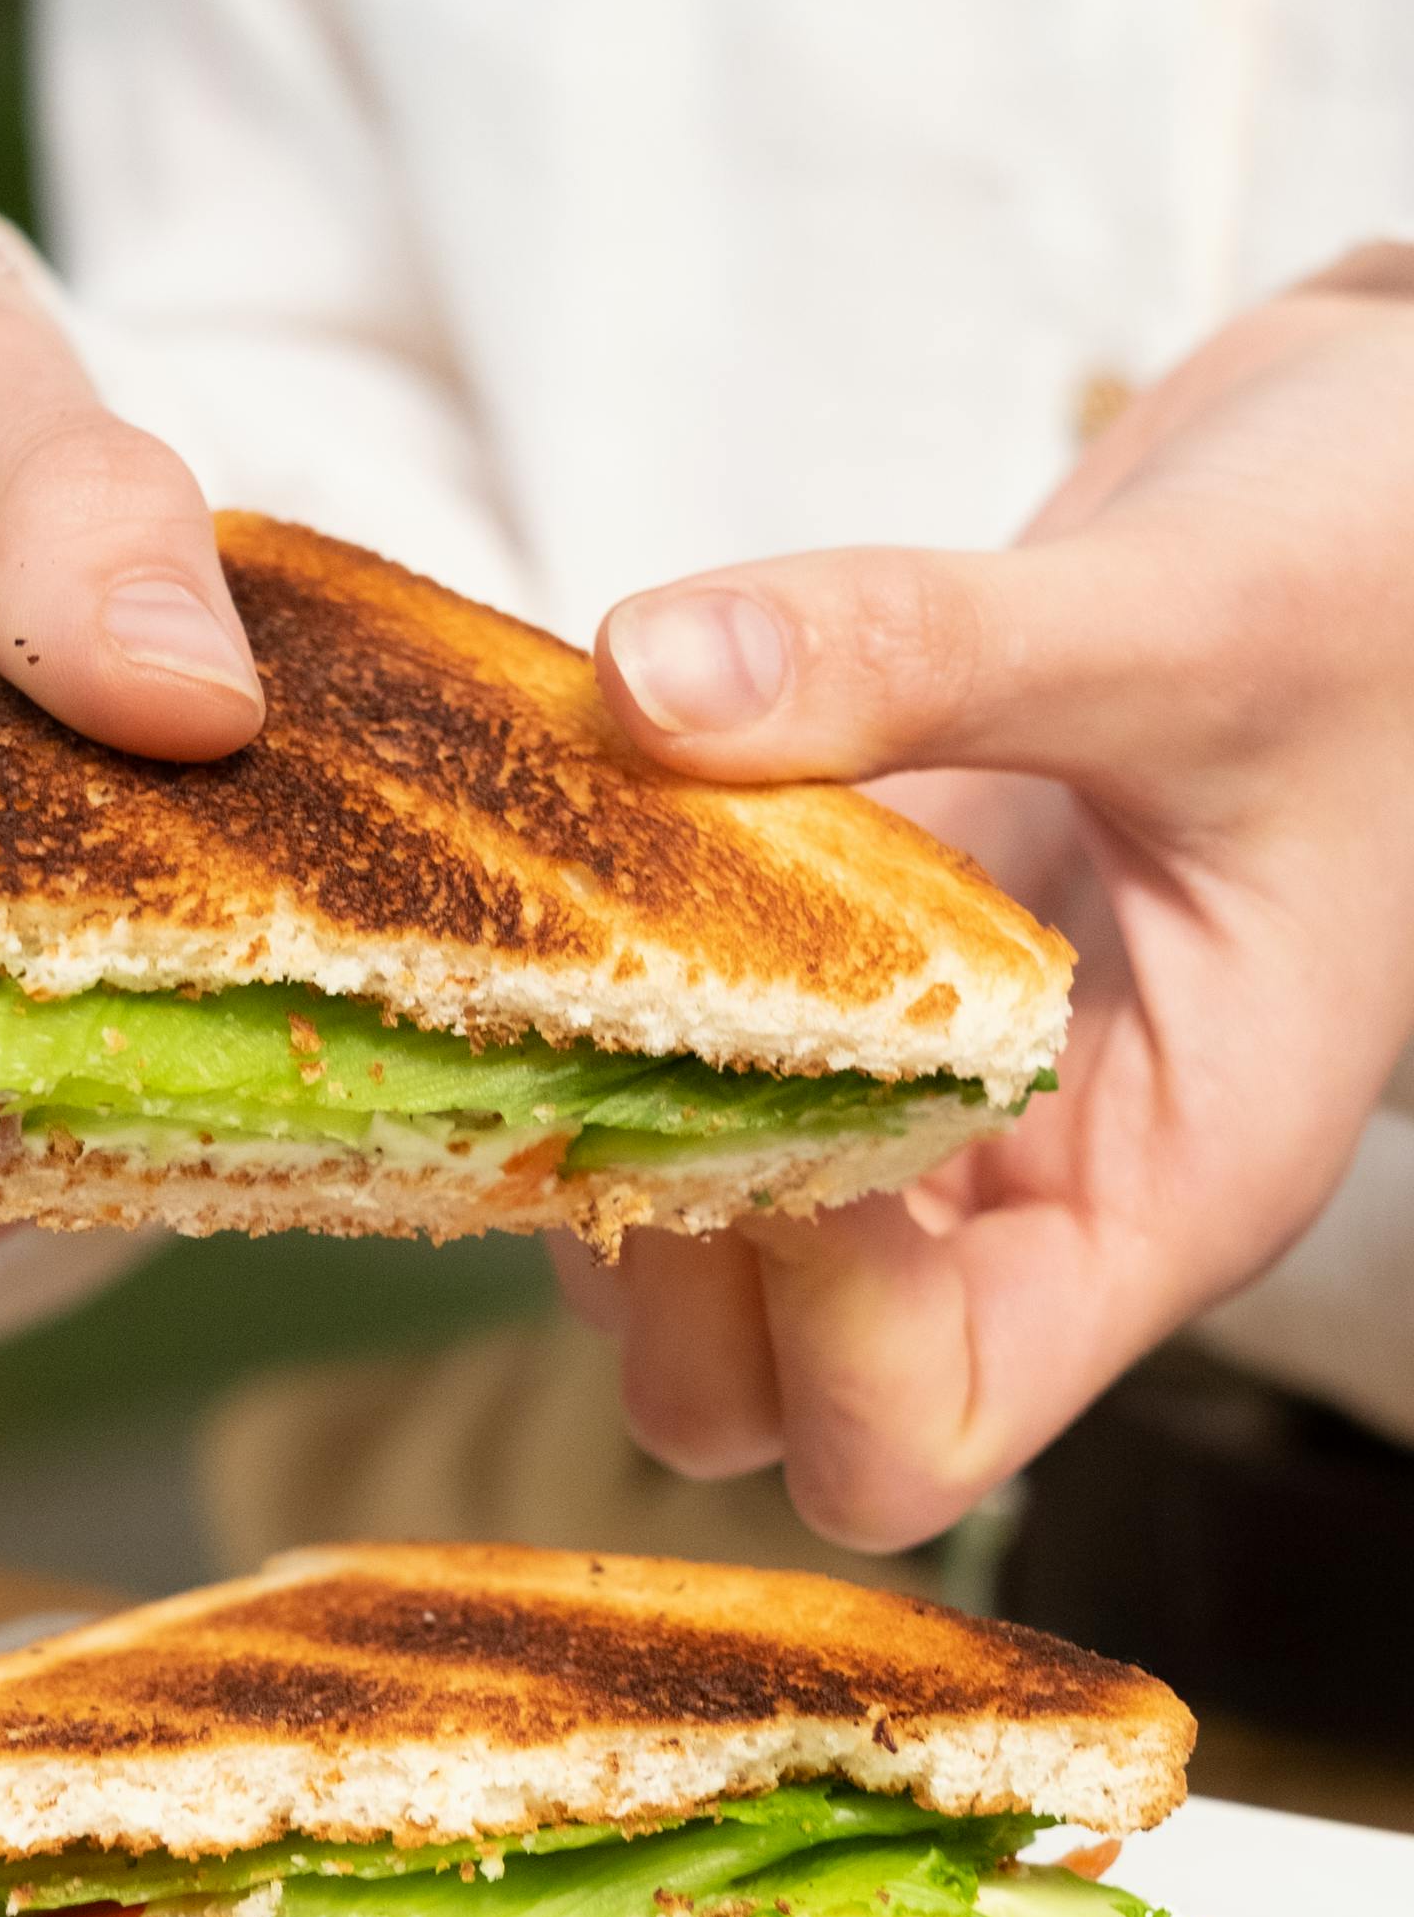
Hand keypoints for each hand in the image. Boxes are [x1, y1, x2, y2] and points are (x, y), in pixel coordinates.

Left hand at [566, 248, 1413, 1548]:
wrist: (1385, 495)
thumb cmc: (1383, 585)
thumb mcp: (1187, 612)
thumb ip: (927, 651)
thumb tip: (652, 683)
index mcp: (1163, 1191)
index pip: (932, 1422)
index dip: (809, 1324)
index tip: (769, 1096)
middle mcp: (1024, 1193)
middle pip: (759, 1396)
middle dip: (659, 1257)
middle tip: (620, 1025)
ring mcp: (921, 1107)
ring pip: (682, 1261)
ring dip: (599, 1128)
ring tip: (584, 923)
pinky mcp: (845, 999)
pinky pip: (669, 1084)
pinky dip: (597, 1009)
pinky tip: (593, 846)